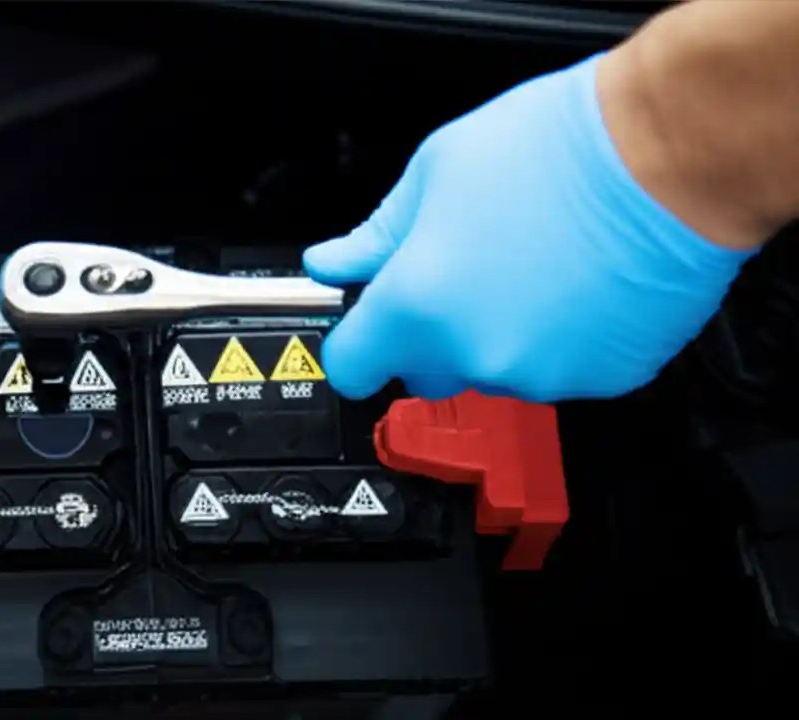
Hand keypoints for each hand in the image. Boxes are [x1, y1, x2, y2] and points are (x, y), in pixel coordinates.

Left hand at [303, 53, 755, 402]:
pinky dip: (559, 339)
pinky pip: (559, 369)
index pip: (352, 365)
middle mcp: (475, 353)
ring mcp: (541, 375)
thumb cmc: (556, 150)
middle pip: (425, 372)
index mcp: (418, 305)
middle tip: (463, 272)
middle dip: (430, 335)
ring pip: (495, 369)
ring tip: (531, 264)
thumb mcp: (435, 171)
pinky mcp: (601, 380)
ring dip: (499, 333)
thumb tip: (336, 263)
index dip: (355, 345)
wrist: (669, 155)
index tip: (364, 331)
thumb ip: (377, 235)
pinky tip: (574, 284)